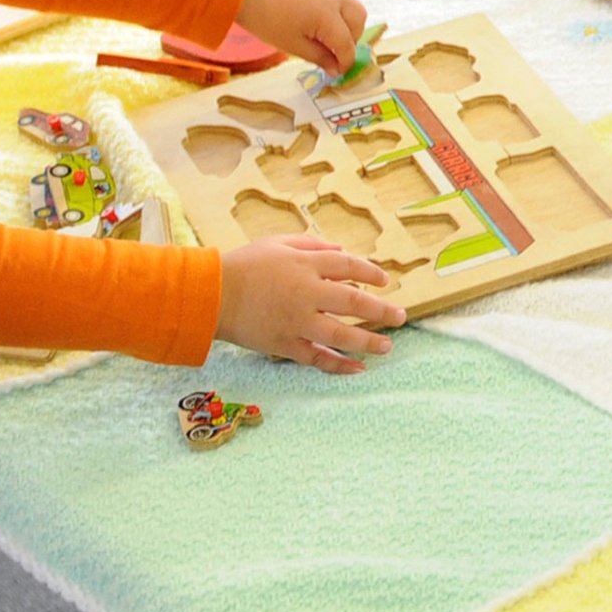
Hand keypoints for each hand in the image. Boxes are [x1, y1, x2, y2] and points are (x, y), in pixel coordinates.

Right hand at [216, 233, 405, 372]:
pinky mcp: (285, 344)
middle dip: (381, 309)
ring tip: (387, 345)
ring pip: (340, 334)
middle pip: (353, 301)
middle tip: (401, 317)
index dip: (371, 273)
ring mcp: (296, 321)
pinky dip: (338, 365)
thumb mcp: (279, 243)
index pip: (349, 266)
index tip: (385, 280)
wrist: (210, 295)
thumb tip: (342, 252)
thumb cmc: (244, 264)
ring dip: (367, 341)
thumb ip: (313, 245)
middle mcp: (306, 293)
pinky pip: (316, 358)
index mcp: (305, 264)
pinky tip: (358, 368)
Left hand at [233, 0, 366, 75]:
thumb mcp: (292, 45)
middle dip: (352, 39)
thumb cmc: (266, 19)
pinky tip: (317, 21)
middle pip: (359, 20)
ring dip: (347, 24)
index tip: (338, 72)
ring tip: (326, 37)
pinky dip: (337, 11)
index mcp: (327, 16)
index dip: (345, 61)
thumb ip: (319, 57)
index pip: (346, 43)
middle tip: (335, 52)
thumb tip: (336, 69)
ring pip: (352, 6)